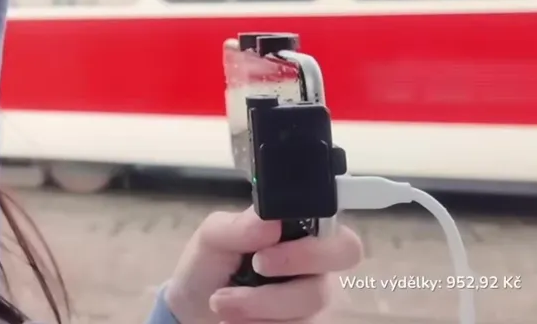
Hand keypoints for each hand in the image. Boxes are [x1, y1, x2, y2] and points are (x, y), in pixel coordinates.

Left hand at [163, 208, 362, 322]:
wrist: (193, 306)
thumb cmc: (211, 263)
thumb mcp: (214, 236)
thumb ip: (239, 226)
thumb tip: (269, 223)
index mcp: (304, 238)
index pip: (343, 243)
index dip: (312, 252)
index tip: (262, 257)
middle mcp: (316, 273)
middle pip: (326, 288)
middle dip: (281, 290)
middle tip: (246, 283)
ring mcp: (309, 306)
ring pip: (304, 314)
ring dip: (257, 308)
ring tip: (220, 302)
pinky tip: (232, 319)